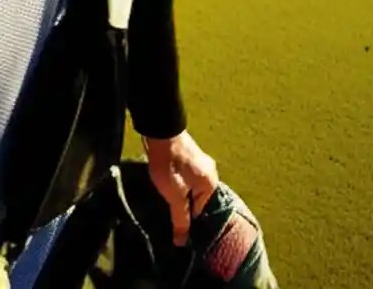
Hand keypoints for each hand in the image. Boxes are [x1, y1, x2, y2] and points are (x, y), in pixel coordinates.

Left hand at [144, 131, 219, 247]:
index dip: (184, 216)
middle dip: (182, 202)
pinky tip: (166, 179)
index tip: (170, 217)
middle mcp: (211, 172)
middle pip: (196, 198)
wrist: (161, 130)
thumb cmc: (170, 165)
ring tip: (164, 191)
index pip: (199, 211)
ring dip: (179, 190)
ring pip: (191, 185)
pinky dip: (178, 180)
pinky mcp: (190, 154)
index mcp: (211, 184)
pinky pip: (187, 175)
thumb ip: (180, 219)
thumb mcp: (174, 196)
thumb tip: (182, 242)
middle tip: (165, 203)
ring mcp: (201, 162)